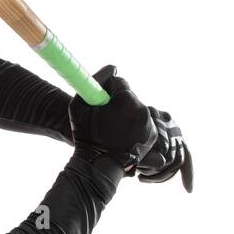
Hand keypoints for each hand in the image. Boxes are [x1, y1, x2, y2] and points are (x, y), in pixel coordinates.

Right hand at [68, 65, 192, 192]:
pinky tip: (121, 136)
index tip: (100, 101)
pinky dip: (133, 126)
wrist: (99, 165)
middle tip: (104, 117)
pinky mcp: (153, 136)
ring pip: (136, 110)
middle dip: (117, 103)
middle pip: (129, 97)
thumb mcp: (80, 105)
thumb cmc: (86, 135)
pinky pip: (142, 123)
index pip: (119, 82)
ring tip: (112, 129)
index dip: (107, 90)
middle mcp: (142, 110)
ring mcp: (149, 124)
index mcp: (126, 99)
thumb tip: (114, 67)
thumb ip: (96, 81)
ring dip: (125, 114)